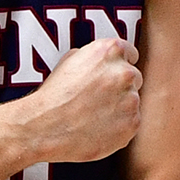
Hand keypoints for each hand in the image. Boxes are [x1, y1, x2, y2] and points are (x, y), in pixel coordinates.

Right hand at [20, 37, 141, 163]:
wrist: (46, 127)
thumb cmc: (54, 95)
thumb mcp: (69, 61)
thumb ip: (93, 57)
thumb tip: (101, 62)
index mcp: (111, 51)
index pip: (130, 54)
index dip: (119, 65)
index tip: (112, 75)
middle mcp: (125, 73)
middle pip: (134, 78)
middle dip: (120, 87)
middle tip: (99, 98)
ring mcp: (131, 99)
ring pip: (132, 102)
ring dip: (120, 107)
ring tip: (94, 115)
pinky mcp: (132, 124)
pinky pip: (131, 123)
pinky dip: (119, 126)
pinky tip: (98, 127)